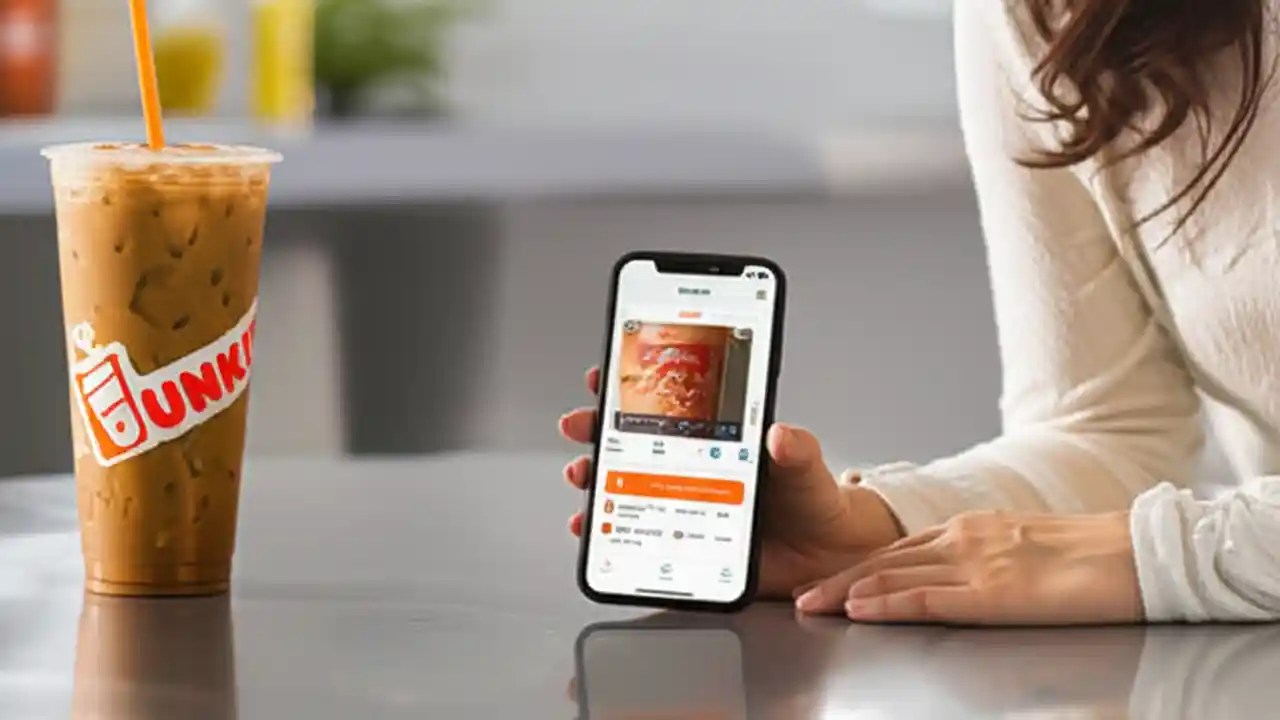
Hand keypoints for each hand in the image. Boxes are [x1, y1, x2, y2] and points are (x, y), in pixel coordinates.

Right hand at [558, 367, 903, 598]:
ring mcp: (685, 504)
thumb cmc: (811, 498)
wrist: (827, 554)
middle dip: (597, 429)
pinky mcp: (686, 543)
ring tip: (584, 475)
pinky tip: (595, 529)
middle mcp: (693, 468)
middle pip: (632, 443)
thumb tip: (781, 435)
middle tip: (580, 424)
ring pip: (626, 487)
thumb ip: (798, 451)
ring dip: (596, 479)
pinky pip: (641, 536)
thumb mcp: (807, 467)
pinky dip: (612, 534)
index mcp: (718, 438)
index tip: (605, 374)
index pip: (667, 404)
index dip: (632, 385)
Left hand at [795, 511, 1142, 624]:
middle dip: (838, 579)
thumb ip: (984, 557)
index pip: (900, 548)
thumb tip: (956, 576)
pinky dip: (886, 603)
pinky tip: (860, 610)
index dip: (858, 566)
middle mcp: (965, 538)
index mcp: (973, 527)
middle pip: (885, 560)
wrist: (1139, 553)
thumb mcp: (1023, 547)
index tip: (827, 579)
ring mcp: (977, 563)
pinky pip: (928, 598)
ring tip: (811, 604)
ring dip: (847, 592)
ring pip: (894, 576)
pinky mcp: (994, 592)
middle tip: (801, 594)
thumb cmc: (1091, 557)